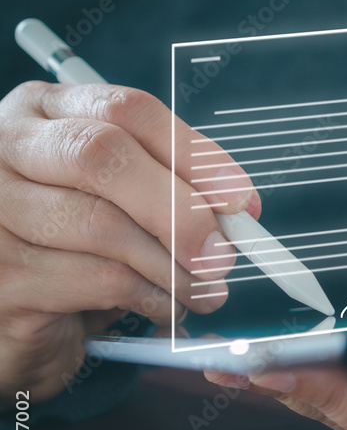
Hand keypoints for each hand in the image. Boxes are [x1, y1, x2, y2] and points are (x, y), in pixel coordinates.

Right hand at [0, 82, 258, 405]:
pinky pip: (97, 279)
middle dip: (180, 209)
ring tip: (204, 291)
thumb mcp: (123, 204)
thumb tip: (240, 209)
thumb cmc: (75, 250)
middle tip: (222, 255)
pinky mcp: (1, 272)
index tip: (239, 199)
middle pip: (103, 155)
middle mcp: (6, 147)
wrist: (13, 318)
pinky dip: (151, 298)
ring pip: (103, 225)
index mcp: (45, 113)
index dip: (193, 154)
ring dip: (173, 267)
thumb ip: (172, 190)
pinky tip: (167, 309)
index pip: (126, 110)